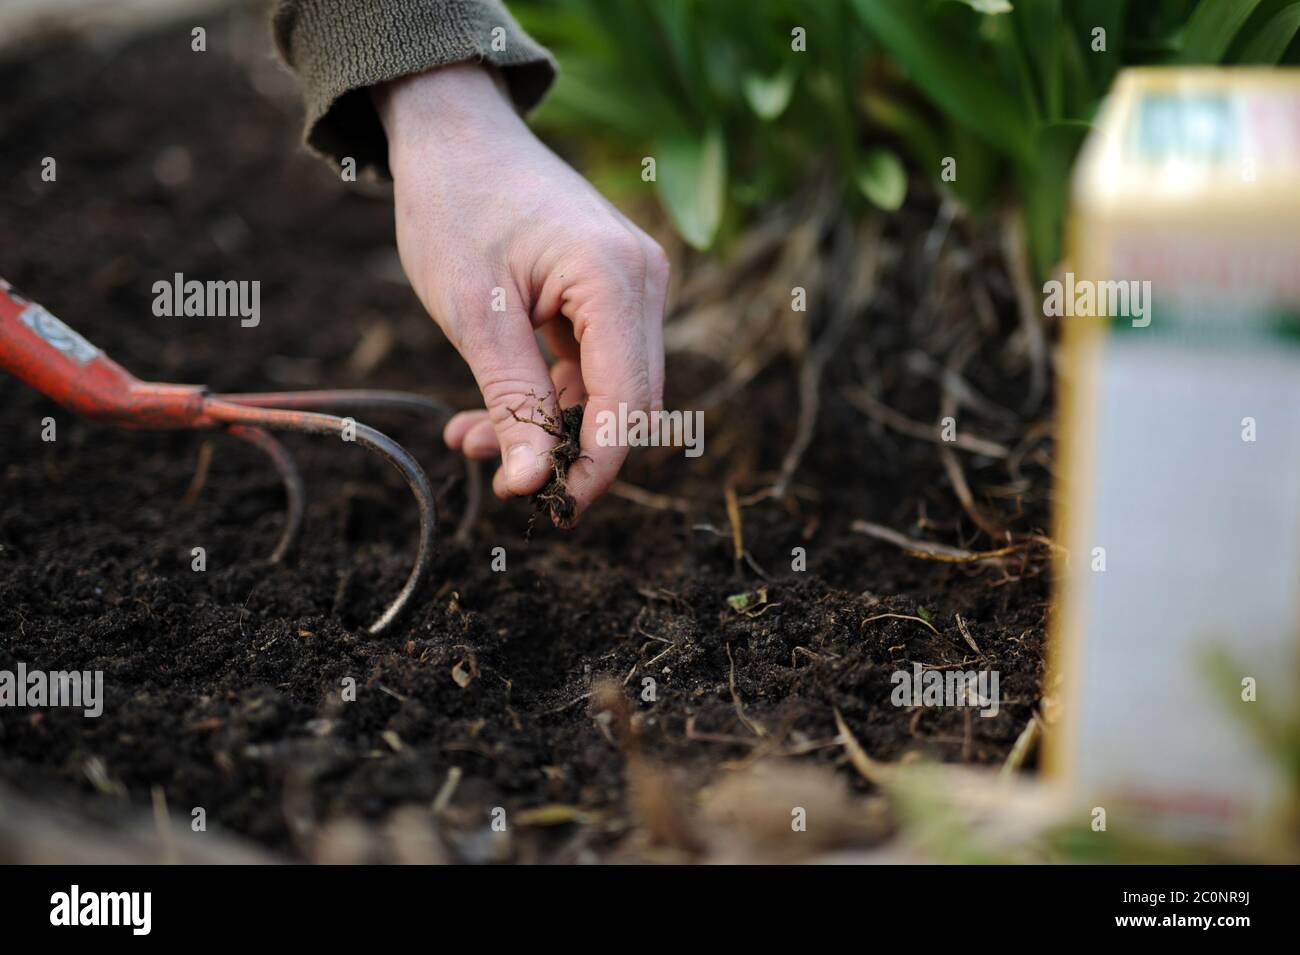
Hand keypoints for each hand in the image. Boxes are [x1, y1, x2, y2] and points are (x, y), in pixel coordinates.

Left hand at [373, 63, 667, 521]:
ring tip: (469, 437)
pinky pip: (589, 363)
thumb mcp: (474, 315)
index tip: (549, 507)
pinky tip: (487, 409)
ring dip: (544, 423)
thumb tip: (536, 485)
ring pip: (604, 388)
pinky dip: (543, 391)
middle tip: (495, 474)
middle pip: (626, 401)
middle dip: (563, 447)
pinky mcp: (608, 290)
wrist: (453, 130)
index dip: (596, 464)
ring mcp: (630, 284)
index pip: (630, 401)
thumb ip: (514, 401)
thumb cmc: (456, 205)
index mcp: (616, 279)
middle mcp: (642, 281)